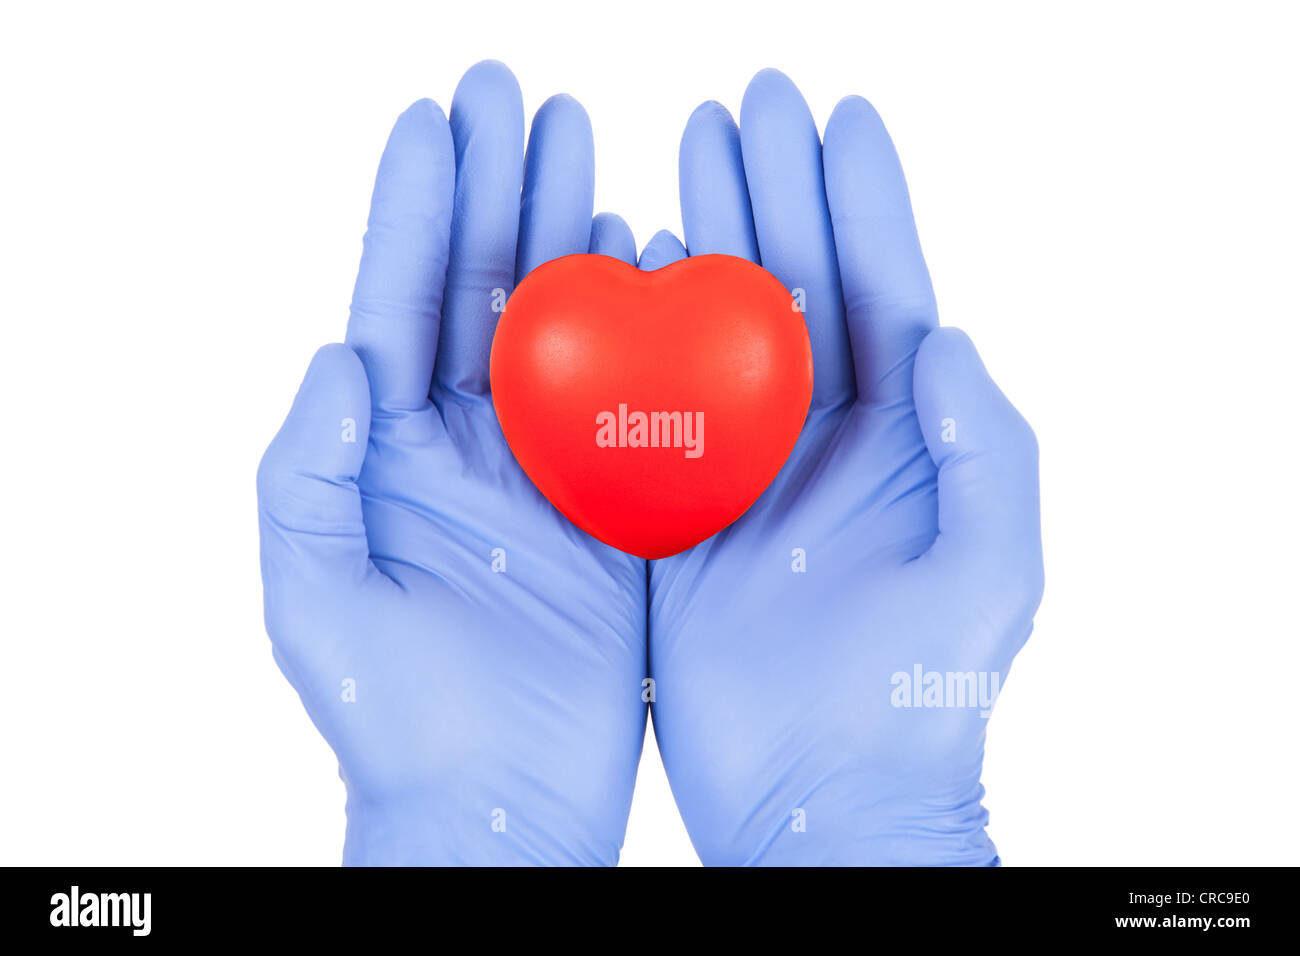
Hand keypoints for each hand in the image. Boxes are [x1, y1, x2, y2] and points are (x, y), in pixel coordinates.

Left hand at [257, 61, 646, 864]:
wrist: (500, 794)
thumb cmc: (397, 712)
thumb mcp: (315, 594)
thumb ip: (309, 471)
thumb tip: (338, 358)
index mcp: (388, 452)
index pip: (400, 301)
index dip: (416, 205)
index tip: (438, 116)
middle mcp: (466, 444)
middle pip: (484, 289)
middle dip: (501, 189)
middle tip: (524, 98)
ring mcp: (545, 467)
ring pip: (563, 328)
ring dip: (574, 238)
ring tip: (591, 153)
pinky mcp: (612, 504)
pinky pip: (633, 397)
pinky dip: (648, 329)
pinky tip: (658, 263)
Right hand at [643, 70, 1042, 864]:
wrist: (826, 794)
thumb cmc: (921, 694)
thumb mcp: (991, 568)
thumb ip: (988, 448)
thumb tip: (949, 334)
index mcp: (905, 438)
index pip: (883, 291)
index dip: (861, 200)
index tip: (835, 116)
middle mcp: (824, 439)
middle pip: (794, 288)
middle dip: (772, 192)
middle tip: (745, 106)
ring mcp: (747, 470)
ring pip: (718, 333)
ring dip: (702, 243)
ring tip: (681, 155)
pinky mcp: (681, 514)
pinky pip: (653, 409)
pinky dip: (634, 341)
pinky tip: (618, 274)